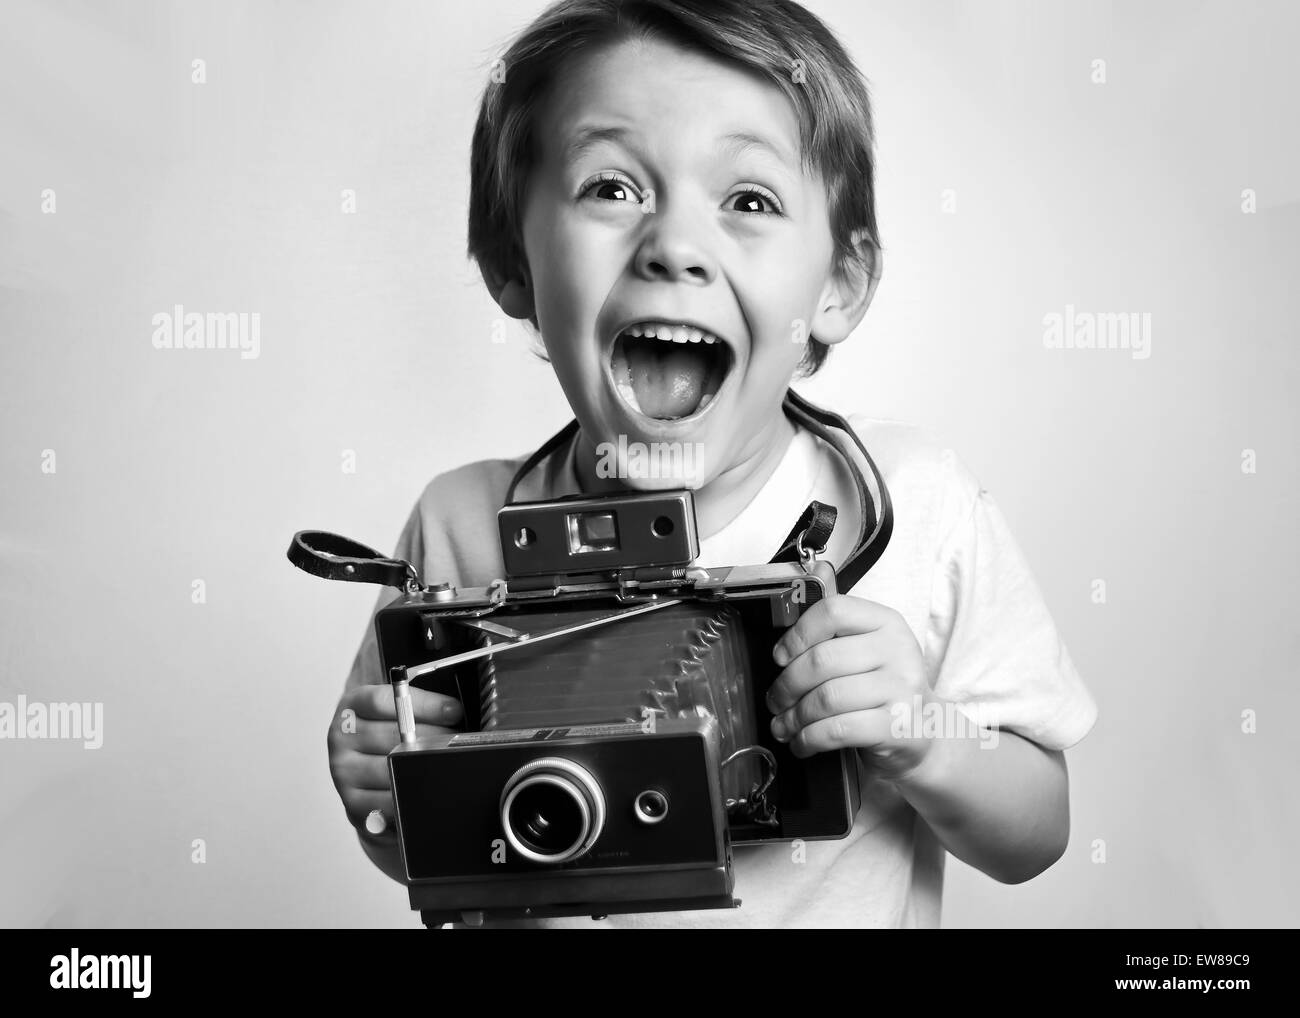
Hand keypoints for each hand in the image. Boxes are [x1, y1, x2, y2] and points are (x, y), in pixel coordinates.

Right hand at [327, 682, 462, 837]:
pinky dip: (412, 799)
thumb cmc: (387, 733)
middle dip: (434, 740)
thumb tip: (454, 711)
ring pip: (392, 770)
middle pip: (393, 737)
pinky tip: (428, 793)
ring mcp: (344, 773)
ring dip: (425, 770)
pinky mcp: (353, 805)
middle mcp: (341, 738)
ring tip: (449, 766)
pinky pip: (390, 803)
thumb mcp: (394, 710)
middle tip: (459, 743)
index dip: (425, 705)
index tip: (455, 711)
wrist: (363, 770)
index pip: (385, 701)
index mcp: (352, 706)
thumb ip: (415, 705)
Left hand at [765, 561, 933, 780]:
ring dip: (794, 717)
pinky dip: (809, 739)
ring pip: (826, 698)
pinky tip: (802, 742)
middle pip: (822, 660)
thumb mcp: (867, 649)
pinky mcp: (896, 727)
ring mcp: (901, 690)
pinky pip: (837, 729)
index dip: (797, 634)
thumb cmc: (884, 689)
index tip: (779, 657)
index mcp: (886, 622)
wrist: (925, 734)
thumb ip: (837, 626)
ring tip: (784, 725)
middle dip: (786, 685)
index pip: (834, 612)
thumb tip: (808, 592)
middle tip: (775, 700)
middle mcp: (898, 651)